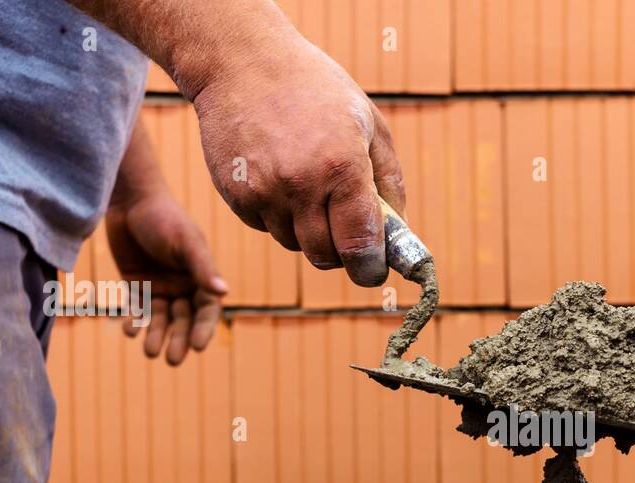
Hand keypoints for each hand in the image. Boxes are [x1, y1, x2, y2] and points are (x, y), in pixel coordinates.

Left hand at [104, 190, 226, 364]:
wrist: (129, 199)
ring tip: (149, 352)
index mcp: (201, 277)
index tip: (198, 347)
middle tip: (172, 360)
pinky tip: (130, 331)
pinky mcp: (136, 284)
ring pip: (159, 319)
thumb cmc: (164, 217)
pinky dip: (134, 321)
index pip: (206, 310)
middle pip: (183, 320)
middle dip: (178, 339)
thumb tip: (224, 292)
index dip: (203, 329)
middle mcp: (182, 285)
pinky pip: (137, 309)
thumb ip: (202, 267)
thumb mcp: (185, 241)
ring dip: (155, 335)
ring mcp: (159, 286)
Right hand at [190, 34, 404, 286]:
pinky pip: (265, 227)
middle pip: (325, 256)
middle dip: (340, 251)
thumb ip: (390, 183)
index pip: (360, 247)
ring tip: (306, 184)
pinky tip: (277, 175)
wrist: (243, 62)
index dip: (370, 268)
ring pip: (294, 244)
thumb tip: (397, 235)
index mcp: (343, 167)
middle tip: (344, 228)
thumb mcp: (370, 124)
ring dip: (306, 230)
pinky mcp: (236, 195)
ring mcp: (264, 192)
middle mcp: (302, 185)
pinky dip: (276, 215)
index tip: (373, 269)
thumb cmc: (316, 90)